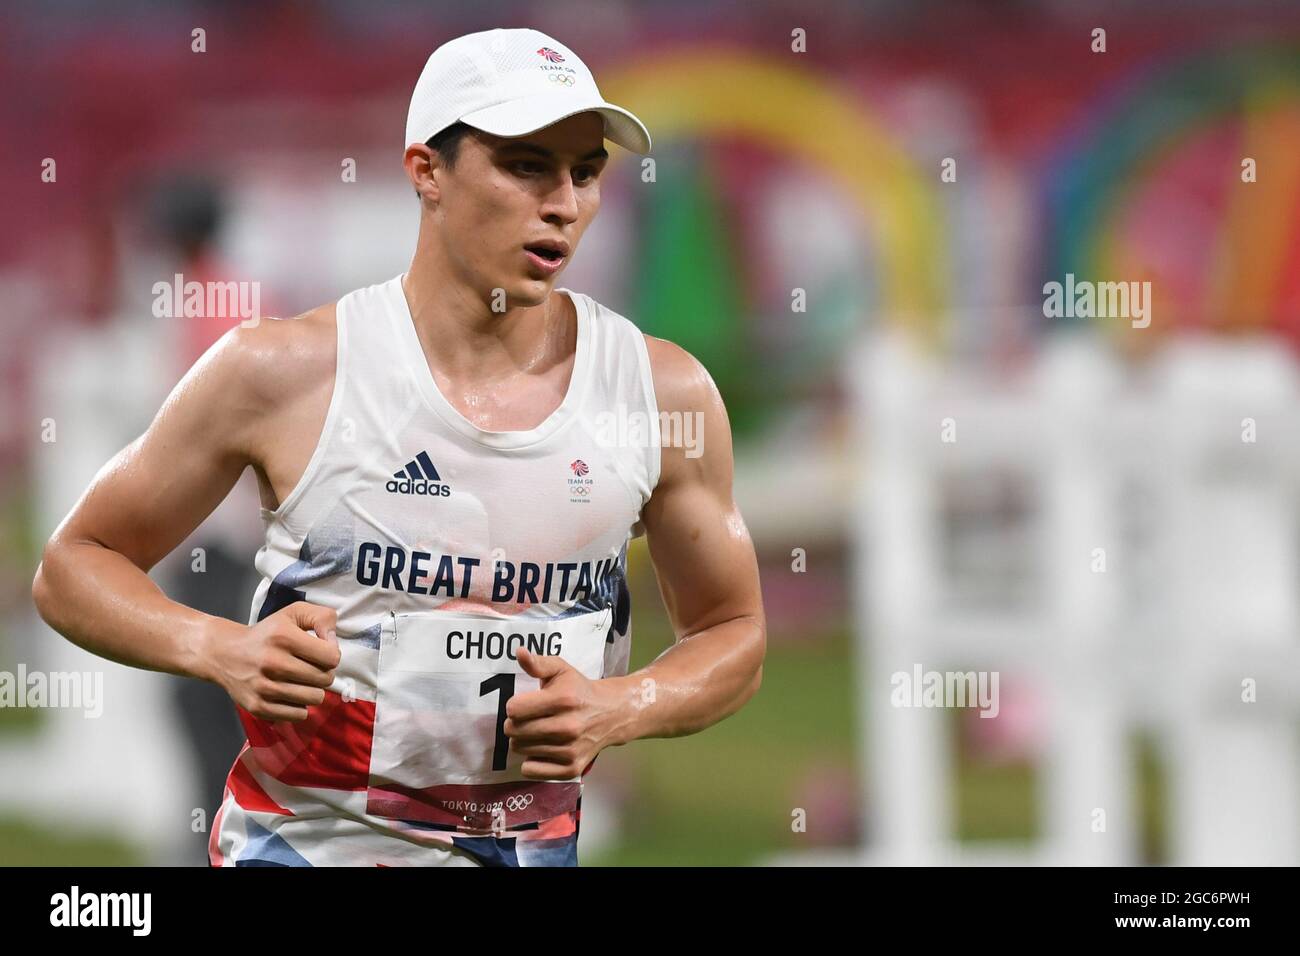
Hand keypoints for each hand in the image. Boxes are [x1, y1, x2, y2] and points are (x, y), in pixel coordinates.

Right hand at [205, 601, 341, 722]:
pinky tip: (288, 694)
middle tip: (308, 667)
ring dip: (312, 690)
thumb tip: (334, 641)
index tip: (319, 652)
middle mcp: (273, 663)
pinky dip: (299, 706)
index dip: (331, 654)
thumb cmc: (266, 633)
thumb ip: (322, 617)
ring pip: (315, 698)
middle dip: (323, 672)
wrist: (224, 653)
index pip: (332, 657)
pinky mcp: (258, 707)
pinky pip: (299, 715)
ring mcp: (264, 687)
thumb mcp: (294, 613)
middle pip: (325, 679)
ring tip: (299, 680)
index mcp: (284, 637)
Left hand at [504, 649, 627, 779]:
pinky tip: (543, 748)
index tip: (524, 704)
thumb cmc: (579, 690)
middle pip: (514, 731)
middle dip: (515, 723)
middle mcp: (567, 727)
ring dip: (523, 740)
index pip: (514, 709)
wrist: (611, 714)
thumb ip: (538, 663)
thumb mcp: (561, 670)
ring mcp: (569, 750)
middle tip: (528, 719)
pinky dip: (531, 760)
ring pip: (519, 749)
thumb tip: (519, 652)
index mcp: (563, 699)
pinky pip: (530, 769)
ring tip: (537, 731)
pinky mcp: (570, 769)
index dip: (515, 705)